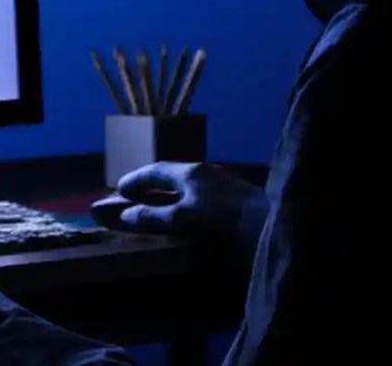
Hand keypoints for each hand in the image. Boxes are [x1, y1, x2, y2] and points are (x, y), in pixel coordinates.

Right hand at [91, 161, 258, 236]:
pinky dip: (185, 199)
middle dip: (150, 184)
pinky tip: (188, 211)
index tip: (119, 188)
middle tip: (136, 195)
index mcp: (189, 172)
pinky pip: (200, 192)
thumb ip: (152, 217)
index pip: (154, 170)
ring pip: (187, 183)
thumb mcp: (182, 219)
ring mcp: (221, 182)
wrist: (272, 222)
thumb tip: (123, 214)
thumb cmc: (224, 219)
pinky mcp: (234, 196)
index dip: (135, 179)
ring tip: (159, 204)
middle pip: (171, 174)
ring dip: (169, 192)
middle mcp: (204, 171)